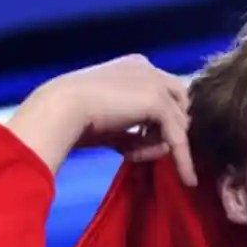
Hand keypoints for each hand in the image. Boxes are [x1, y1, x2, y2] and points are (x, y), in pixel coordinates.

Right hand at [6, 54, 195, 185]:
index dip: (157, 123)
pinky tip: (186, 179)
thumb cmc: (72, 117)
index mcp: (134, 67)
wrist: (60, 109)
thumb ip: (132, 130)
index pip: (163, 95)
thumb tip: (152, 147)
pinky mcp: (158, 102)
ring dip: (159, 146)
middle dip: (166, 133)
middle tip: (137, 151)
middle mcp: (148, 69)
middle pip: (178, 106)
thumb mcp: (109, 122)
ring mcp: (155, 82)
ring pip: (179, 123)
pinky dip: (182, 160)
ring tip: (129, 155)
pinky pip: (179, 137)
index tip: (138, 144)